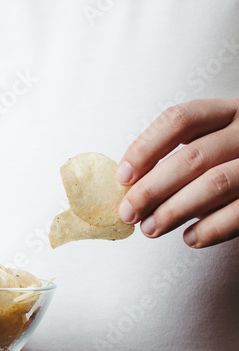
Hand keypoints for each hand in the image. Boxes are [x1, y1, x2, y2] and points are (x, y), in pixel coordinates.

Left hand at [116, 98, 238, 247]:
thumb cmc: (232, 162)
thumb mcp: (211, 144)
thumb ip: (177, 158)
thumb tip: (130, 189)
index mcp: (227, 112)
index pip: (179, 120)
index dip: (146, 148)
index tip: (122, 177)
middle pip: (192, 157)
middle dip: (152, 189)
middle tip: (129, 213)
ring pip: (214, 184)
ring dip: (175, 211)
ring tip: (150, 228)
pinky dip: (210, 228)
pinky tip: (190, 238)